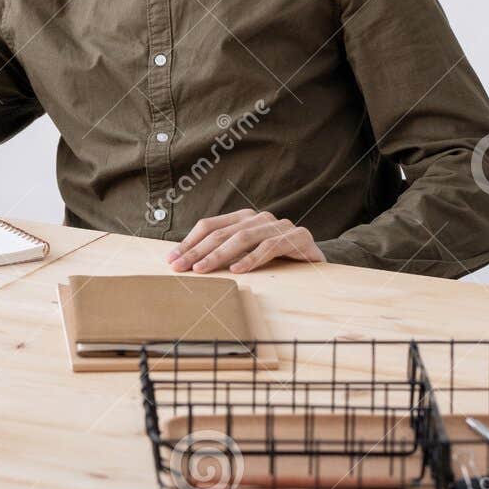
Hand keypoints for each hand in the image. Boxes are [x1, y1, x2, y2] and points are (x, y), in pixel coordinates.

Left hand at [167, 208, 323, 274]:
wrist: (316, 258)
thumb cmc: (277, 258)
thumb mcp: (247, 254)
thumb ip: (224, 254)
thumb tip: (188, 264)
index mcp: (244, 218)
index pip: (210, 226)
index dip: (189, 242)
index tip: (171, 258)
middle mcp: (259, 218)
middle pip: (221, 233)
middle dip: (197, 251)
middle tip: (179, 267)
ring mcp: (279, 226)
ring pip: (242, 238)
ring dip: (219, 256)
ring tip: (201, 270)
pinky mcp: (297, 237)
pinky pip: (269, 248)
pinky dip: (251, 259)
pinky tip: (237, 271)